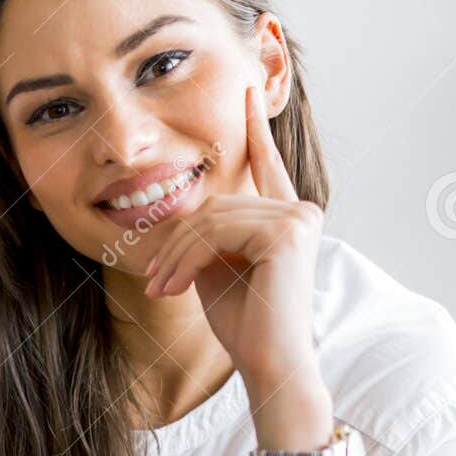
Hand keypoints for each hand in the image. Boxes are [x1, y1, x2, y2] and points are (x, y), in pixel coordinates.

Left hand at [142, 85, 323, 391]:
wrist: (268, 362)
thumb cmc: (243, 322)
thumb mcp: (215, 266)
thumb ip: (208, 233)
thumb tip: (183, 211)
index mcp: (286, 216)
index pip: (266, 165)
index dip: (254, 130)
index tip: (243, 93)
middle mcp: (300, 211)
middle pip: (215, 204)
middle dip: (175, 244)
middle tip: (155, 283)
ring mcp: (298, 218)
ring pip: (211, 219)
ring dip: (175, 257)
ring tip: (162, 290)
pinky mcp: (287, 232)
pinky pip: (216, 233)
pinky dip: (187, 261)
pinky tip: (177, 288)